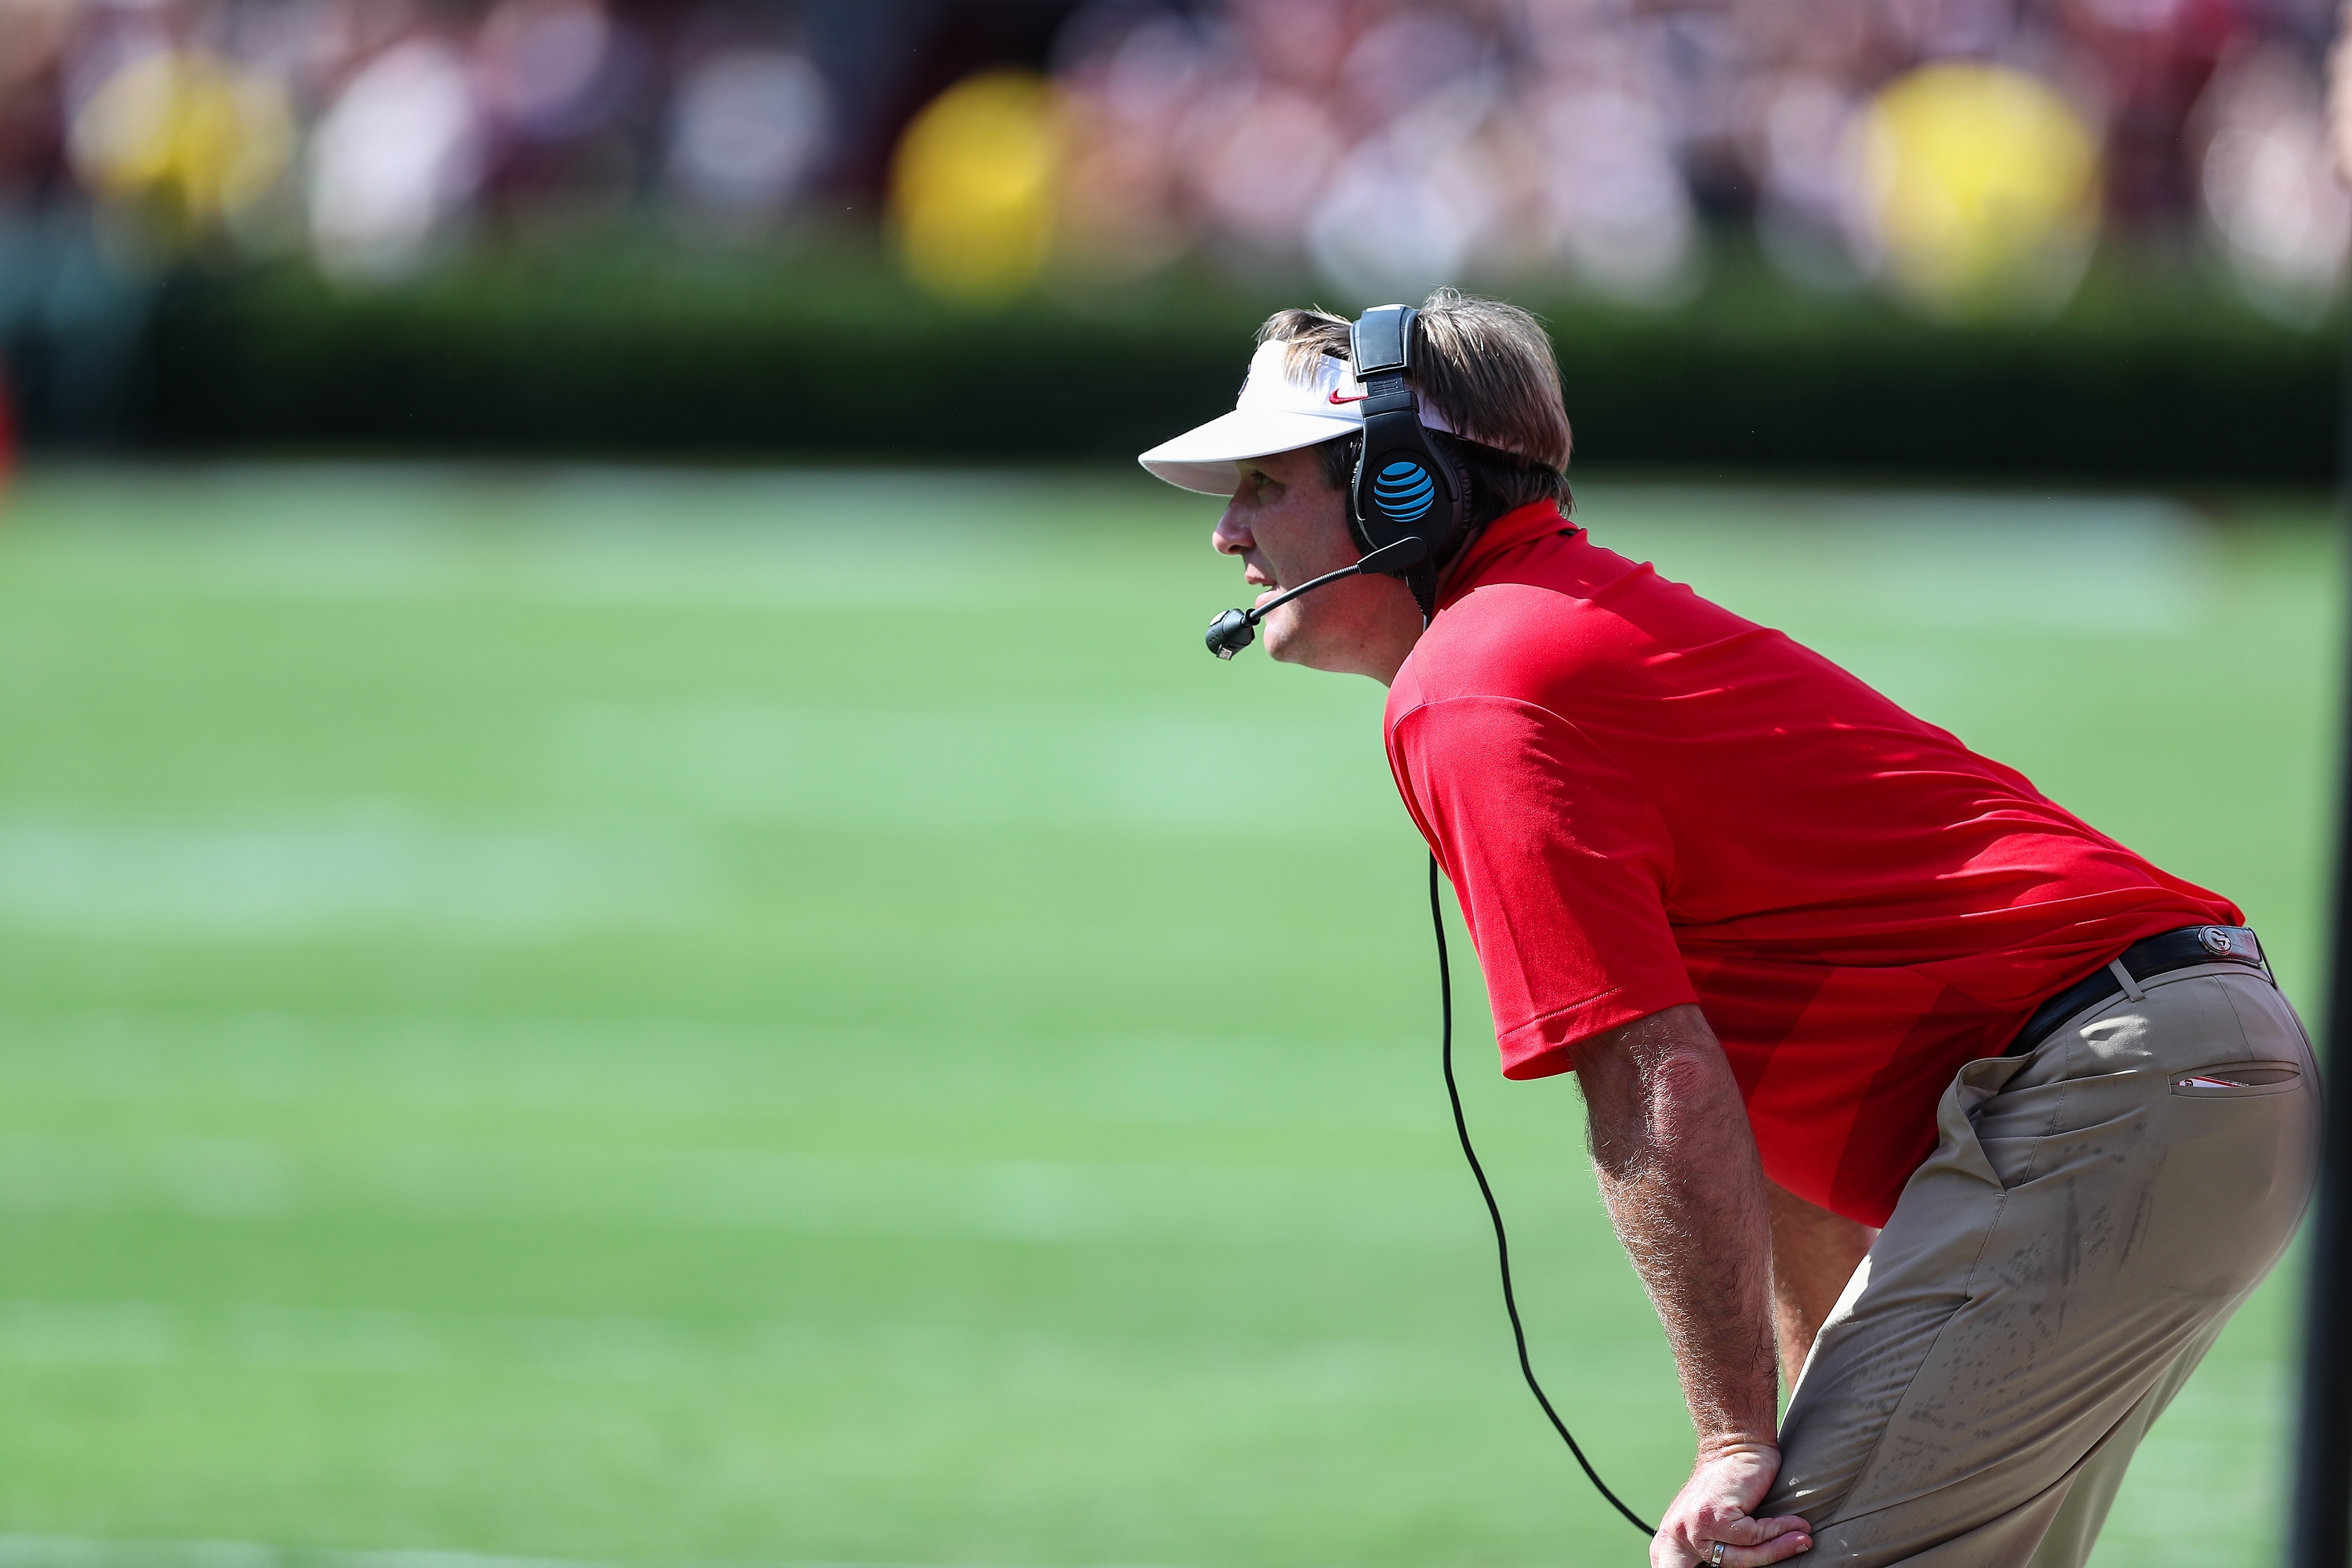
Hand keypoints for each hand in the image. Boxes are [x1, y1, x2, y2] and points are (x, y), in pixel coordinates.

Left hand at [1652, 1440, 1811, 1567]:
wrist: (1734, 1444)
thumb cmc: (1728, 1486)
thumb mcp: (1709, 1521)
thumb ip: (1712, 1547)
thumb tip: (1727, 1566)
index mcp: (1671, 1539)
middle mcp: (1679, 1534)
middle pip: (1721, 1566)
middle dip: (1749, 1563)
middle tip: (1789, 1548)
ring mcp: (1697, 1526)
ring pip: (1743, 1555)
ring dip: (1778, 1548)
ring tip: (1802, 1541)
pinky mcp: (1719, 1514)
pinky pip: (1755, 1536)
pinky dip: (1780, 1533)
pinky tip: (1798, 1527)